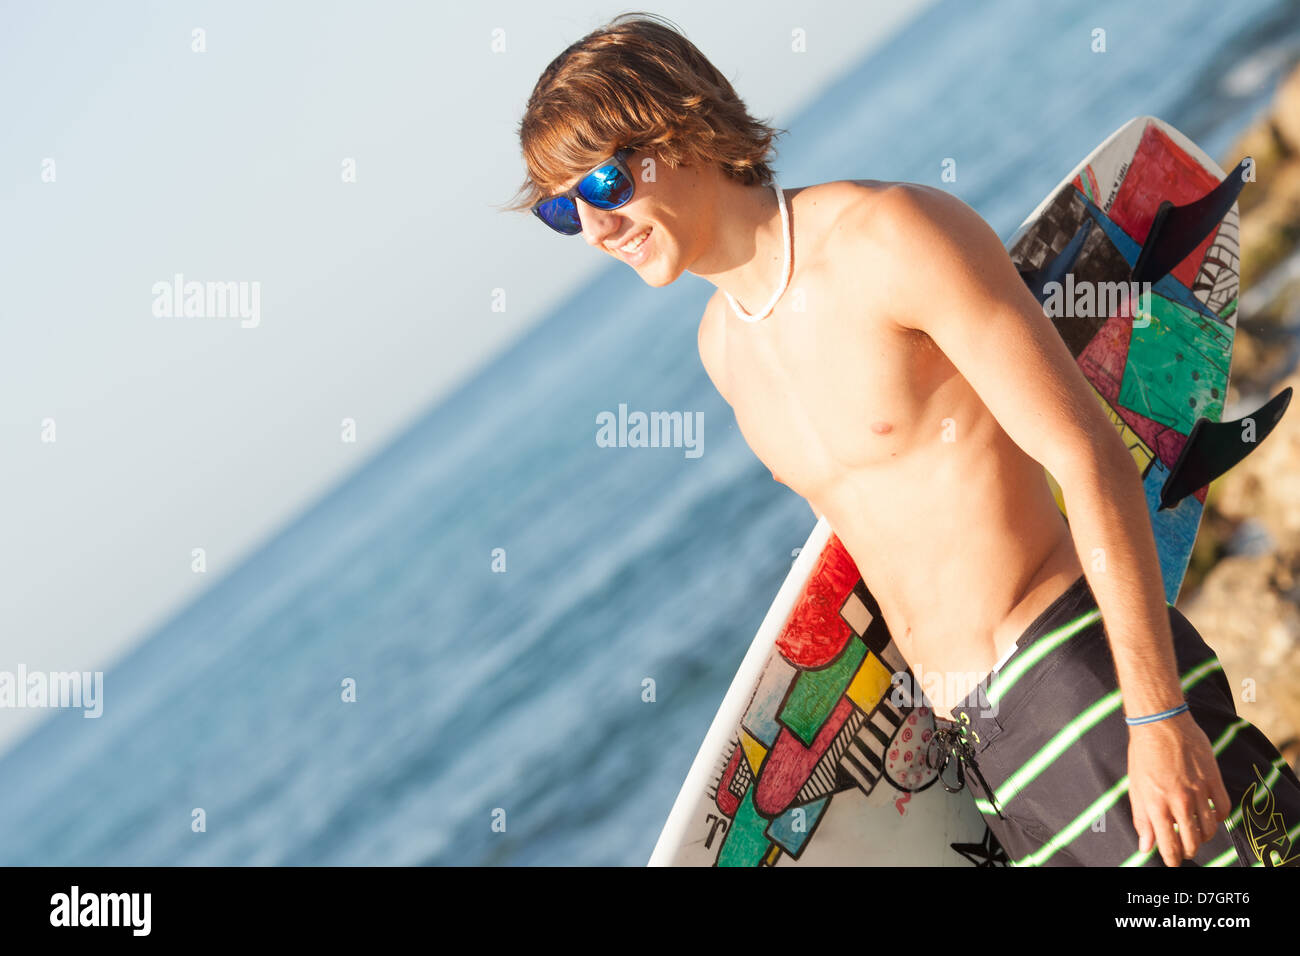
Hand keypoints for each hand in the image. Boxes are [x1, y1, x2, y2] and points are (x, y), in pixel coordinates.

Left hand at [1127, 712, 1231, 865]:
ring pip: (1209, 828)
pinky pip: (1224, 809)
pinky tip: (1211, 814)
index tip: (1172, 862)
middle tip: (1185, 849)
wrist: (1160, 723)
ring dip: (1203, 836)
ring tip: (1196, 833)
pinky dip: (1219, 817)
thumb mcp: (1135, 787)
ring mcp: (1198, 791)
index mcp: (1156, 804)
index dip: (1172, 859)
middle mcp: (1178, 801)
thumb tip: (1145, 846)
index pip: (1168, 845)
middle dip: (1188, 850)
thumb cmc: (1143, 754)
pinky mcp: (1213, 779)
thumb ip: (1141, 819)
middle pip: (1192, 841)